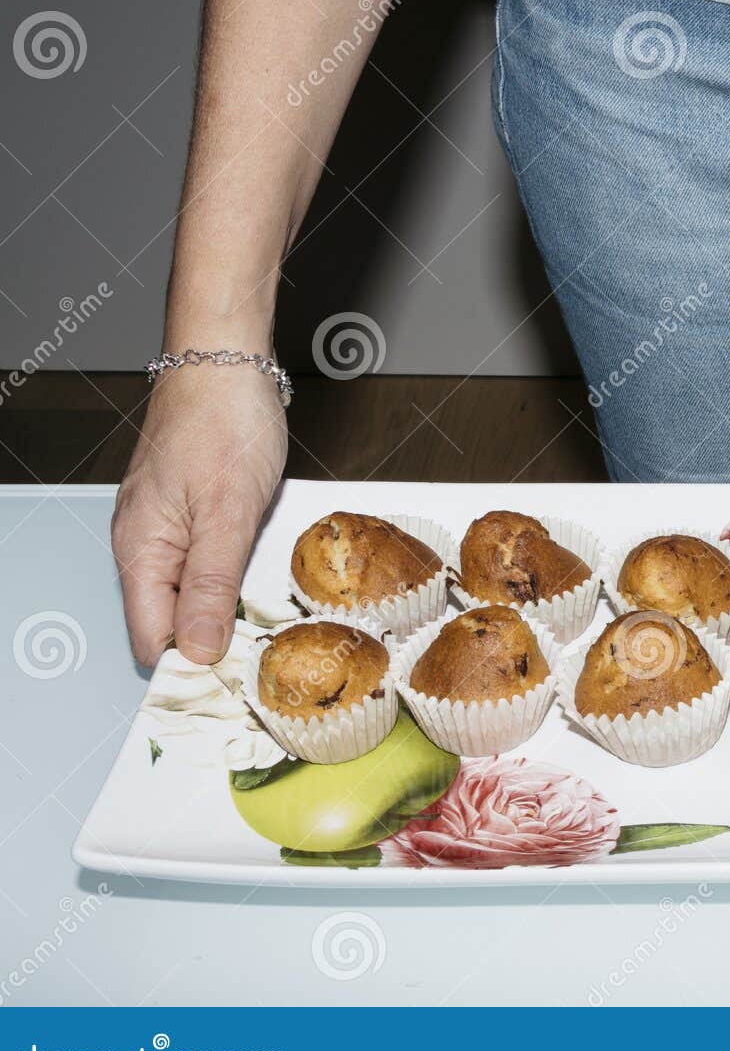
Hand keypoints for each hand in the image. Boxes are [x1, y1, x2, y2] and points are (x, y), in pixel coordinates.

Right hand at [112, 364, 286, 666]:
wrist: (226, 359)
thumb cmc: (225, 423)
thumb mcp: (227, 514)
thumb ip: (210, 587)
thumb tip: (198, 652)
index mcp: (142, 551)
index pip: (153, 640)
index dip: (192, 669)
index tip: (237, 691)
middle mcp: (144, 544)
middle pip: (168, 623)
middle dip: (210, 648)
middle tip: (264, 669)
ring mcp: (165, 528)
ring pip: (187, 596)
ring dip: (222, 618)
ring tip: (267, 638)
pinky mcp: (188, 513)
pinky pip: (201, 568)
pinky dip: (227, 587)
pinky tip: (257, 592)